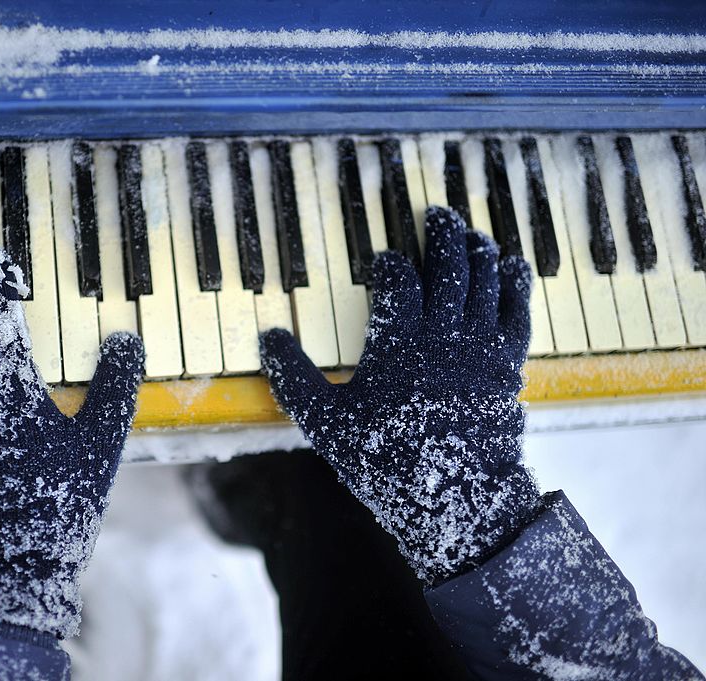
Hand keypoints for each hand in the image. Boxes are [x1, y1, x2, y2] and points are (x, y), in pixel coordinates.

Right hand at [260, 207, 539, 583]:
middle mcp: (442, 334)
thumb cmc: (386, 460)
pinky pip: (516, 312)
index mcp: (397, 342)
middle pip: (448, 268)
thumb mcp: (326, 422)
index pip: (395, 283)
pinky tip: (513, 266)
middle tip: (438, 214)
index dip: (388, 264)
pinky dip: (515, 284)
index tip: (383, 259)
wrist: (457, 500)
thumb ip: (294, 377)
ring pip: (484, 282)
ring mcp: (479, 348)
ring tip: (473, 232)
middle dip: (442, 236)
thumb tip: (268, 337)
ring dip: (478, 250)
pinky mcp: (507, 365)